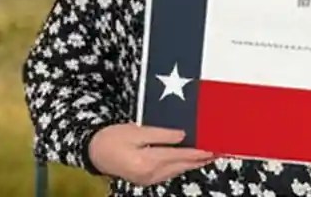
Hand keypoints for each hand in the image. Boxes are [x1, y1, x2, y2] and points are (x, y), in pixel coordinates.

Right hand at [87, 124, 214, 185]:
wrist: (93, 153)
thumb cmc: (110, 138)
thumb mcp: (133, 131)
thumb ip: (159, 134)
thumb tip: (181, 135)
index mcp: (148, 161)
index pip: (179, 155)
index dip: (198, 152)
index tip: (213, 148)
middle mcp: (151, 174)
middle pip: (182, 166)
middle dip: (200, 159)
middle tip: (218, 152)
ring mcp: (149, 179)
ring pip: (177, 171)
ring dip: (192, 163)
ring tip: (206, 156)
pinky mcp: (146, 179)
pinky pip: (169, 172)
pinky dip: (180, 165)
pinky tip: (186, 161)